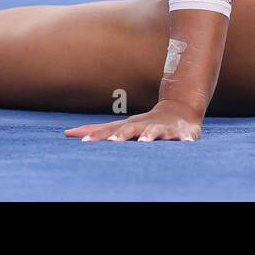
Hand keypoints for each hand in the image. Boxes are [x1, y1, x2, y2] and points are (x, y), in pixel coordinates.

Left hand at [64, 100, 202, 142]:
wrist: (180, 111)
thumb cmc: (143, 123)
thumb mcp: (120, 126)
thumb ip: (97, 130)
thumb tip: (66, 133)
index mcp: (130, 126)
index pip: (110, 130)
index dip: (98, 135)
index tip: (83, 141)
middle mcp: (144, 125)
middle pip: (131, 129)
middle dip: (122, 135)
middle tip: (113, 142)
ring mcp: (163, 128)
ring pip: (157, 131)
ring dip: (151, 135)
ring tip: (145, 142)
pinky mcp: (182, 133)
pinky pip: (185, 136)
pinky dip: (186, 139)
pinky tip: (187, 143)